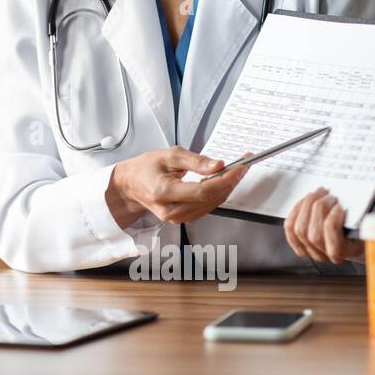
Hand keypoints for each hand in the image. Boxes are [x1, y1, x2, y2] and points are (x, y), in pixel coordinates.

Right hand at [108, 147, 252, 226]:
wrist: (132, 185)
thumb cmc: (147, 168)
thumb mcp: (169, 155)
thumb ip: (195, 161)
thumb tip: (218, 165)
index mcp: (163, 192)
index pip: (202, 191)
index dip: (225, 180)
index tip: (239, 167)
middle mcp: (170, 210)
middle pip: (210, 199)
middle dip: (231, 181)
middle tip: (243, 165)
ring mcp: (176, 218)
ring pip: (212, 204)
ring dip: (227, 188)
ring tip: (235, 171)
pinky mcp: (182, 219)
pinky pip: (207, 207)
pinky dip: (218, 194)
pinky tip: (221, 182)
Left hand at [283, 187, 363, 263]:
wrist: (350, 235)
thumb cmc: (358, 227)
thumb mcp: (364, 224)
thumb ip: (359, 220)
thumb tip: (348, 206)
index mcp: (344, 253)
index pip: (334, 247)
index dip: (334, 223)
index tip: (340, 207)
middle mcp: (325, 255)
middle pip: (313, 235)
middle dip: (319, 209)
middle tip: (328, 196)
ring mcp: (309, 250)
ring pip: (299, 230)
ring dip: (307, 206)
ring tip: (317, 195)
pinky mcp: (298, 241)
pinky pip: (290, 227)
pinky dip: (295, 211)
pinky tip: (304, 202)